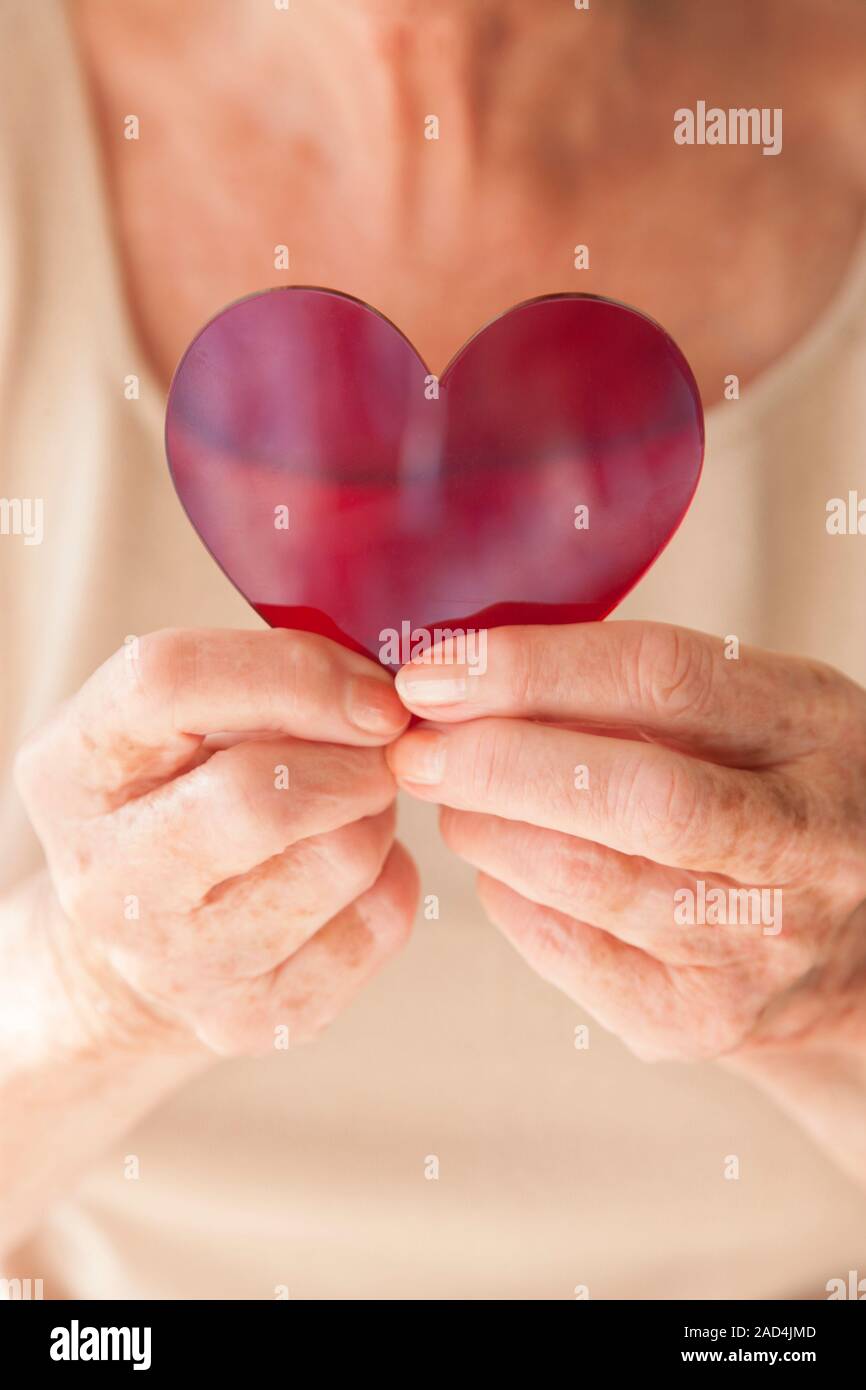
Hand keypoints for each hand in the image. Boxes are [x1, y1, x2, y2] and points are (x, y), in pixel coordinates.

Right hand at [14, 628, 416, 1057]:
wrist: (139, 943)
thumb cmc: (177, 799)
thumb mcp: (178, 723)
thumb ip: (259, 683)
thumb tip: (377, 694)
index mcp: (70, 770)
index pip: (168, 683)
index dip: (294, 674)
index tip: (373, 690)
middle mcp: (107, 876)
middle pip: (257, 798)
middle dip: (353, 758)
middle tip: (380, 746)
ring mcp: (174, 963)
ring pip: (339, 858)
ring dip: (376, 812)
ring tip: (352, 804)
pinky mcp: (247, 1018)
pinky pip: (378, 921)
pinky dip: (391, 876)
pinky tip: (351, 869)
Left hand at [388, 622, 865, 1063]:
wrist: (852, 946)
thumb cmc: (771, 792)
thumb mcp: (746, 710)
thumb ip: (634, 686)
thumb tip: (468, 676)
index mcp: (813, 731)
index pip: (665, 681)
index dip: (532, 671)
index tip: (434, 672)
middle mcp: (803, 845)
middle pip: (631, 798)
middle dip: (497, 766)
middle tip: (415, 749)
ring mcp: (755, 947)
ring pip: (583, 880)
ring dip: (486, 828)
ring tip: (453, 794)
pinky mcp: (696, 1020)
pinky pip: (563, 947)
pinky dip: (507, 892)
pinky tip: (502, 860)